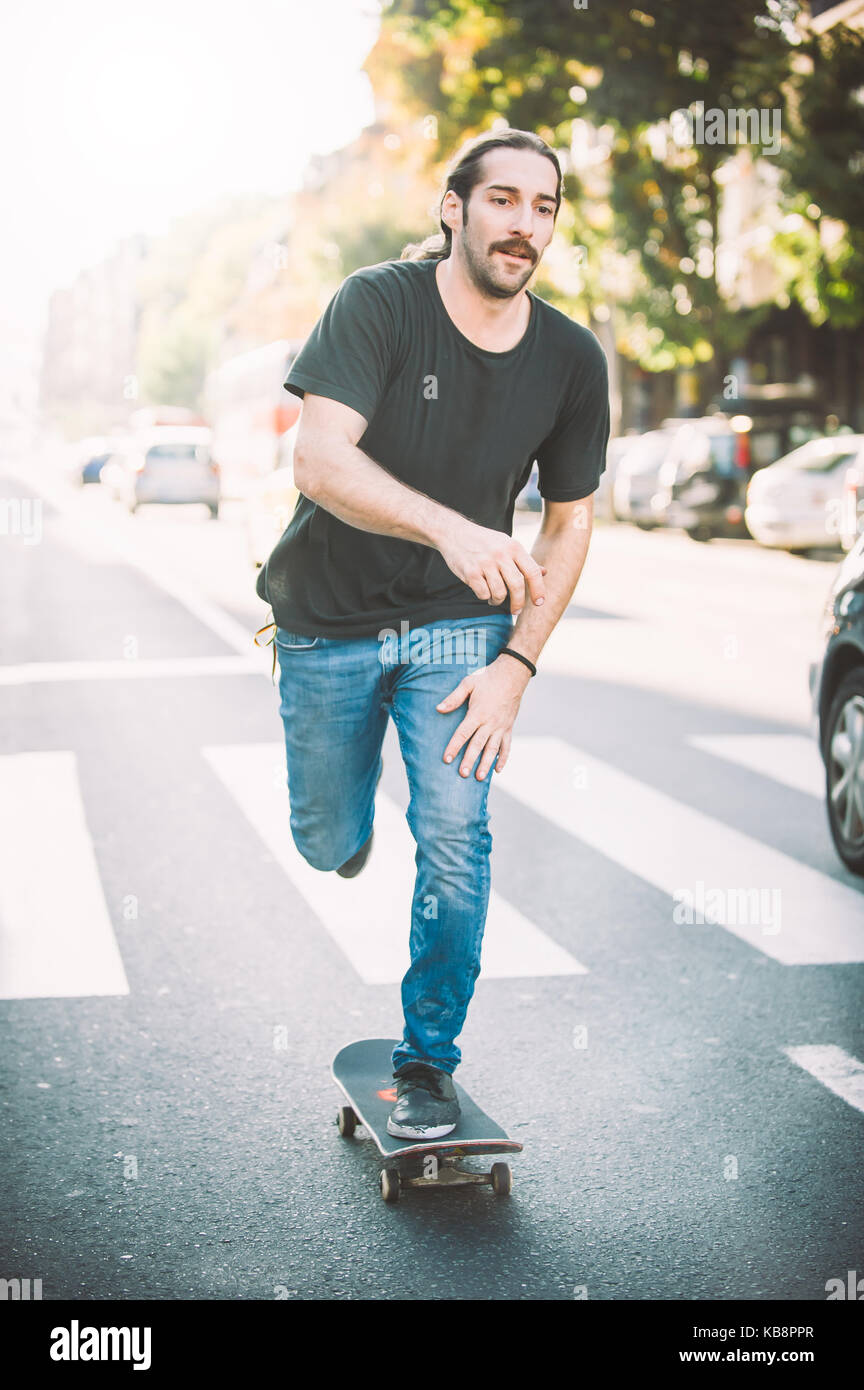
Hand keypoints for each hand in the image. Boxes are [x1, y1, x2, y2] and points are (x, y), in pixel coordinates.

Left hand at [436, 657, 530, 778]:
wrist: (513, 675)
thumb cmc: (488, 678)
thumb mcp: (469, 683)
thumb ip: (454, 698)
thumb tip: (438, 709)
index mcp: (477, 713)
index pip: (463, 733)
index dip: (454, 747)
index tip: (446, 759)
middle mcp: (490, 723)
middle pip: (477, 745)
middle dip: (469, 760)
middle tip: (462, 774)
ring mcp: (501, 727)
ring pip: (492, 749)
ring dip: (486, 764)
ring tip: (479, 777)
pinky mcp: (509, 727)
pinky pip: (506, 746)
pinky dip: (503, 758)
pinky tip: (498, 770)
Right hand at [437, 517, 546, 614]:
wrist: (454, 533)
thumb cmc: (485, 542)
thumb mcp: (507, 545)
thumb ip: (524, 560)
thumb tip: (544, 572)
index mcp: (513, 547)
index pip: (532, 572)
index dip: (538, 590)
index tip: (539, 603)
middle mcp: (500, 554)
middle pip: (517, 585)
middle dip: (518, 602)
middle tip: (516, 611)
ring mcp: (485, 563)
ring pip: (499, 593)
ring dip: (498, 601)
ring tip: (494, 598)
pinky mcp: (470, 572)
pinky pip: (483, 593)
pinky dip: (485, 597)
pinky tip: (483, 592)